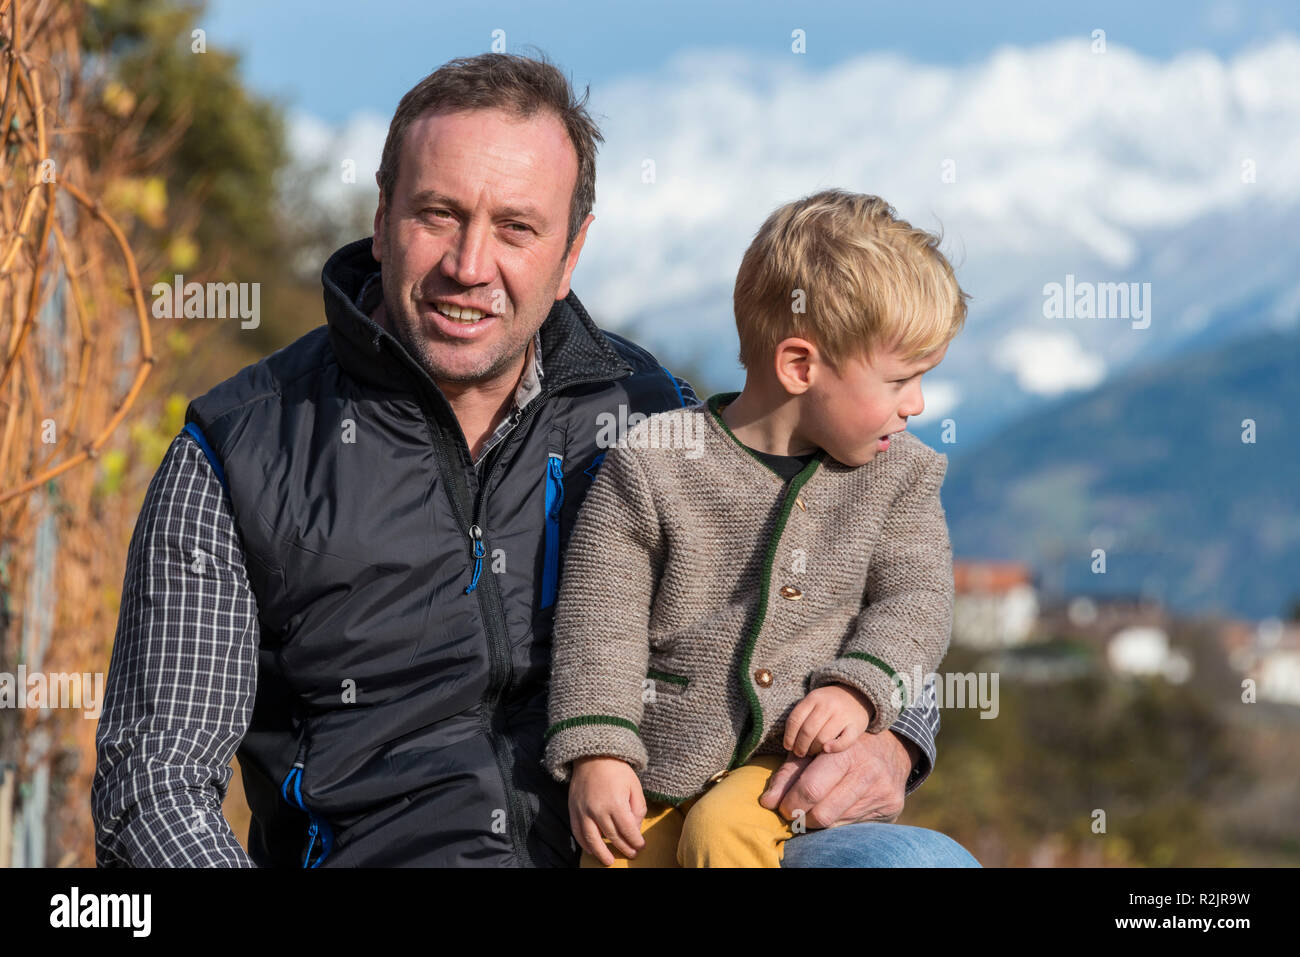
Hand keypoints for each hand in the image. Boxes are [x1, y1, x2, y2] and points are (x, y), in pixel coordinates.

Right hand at [568, 756, 647, 865]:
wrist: (593, 755)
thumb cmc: (617, 770)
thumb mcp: (634, 785)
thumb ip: (638, 808)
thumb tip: (635, 829)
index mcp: (616, 803)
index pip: (628, 830)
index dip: (636, 841)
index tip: (641, 846)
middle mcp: (598, 810)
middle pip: (612, 836)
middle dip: (624, 848)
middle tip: (632, 854)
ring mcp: (583, 811)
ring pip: (592, 839)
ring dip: (602, 853)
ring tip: (610, 861)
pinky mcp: (573, 809)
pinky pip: (577, 831)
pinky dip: (584, 844)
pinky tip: (592, 850)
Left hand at [759, 729, 915, 828]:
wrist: (891, 749)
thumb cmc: (840, 748)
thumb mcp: (812, 751)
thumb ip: (788, 774)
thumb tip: (767, 802)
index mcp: (845, 752)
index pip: (811, 789)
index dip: (790, 803)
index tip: (781, 806)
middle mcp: (867, 772)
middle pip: (823, 813)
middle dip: (800, 818)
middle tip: (792, 813)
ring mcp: (882, 791)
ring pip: (835, 824)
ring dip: (816, 821)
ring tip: (811, 810)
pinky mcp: (892, 807)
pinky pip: (852, 826)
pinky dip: (836, 822)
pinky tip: (834, 809)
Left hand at [782, 684, 874, 756]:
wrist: (856, 694)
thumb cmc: (829, 704)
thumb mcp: (814, 701)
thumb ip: (802, 716)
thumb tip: (788, 743)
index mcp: (814, 698)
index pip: (795, 719)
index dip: (789, 736)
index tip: (788, 746)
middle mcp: (827, 705)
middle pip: (808, 731)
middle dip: (800, 746)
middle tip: (800, 753)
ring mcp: (842, 715)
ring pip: (823, 737)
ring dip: (814, 749)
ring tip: (811, 753)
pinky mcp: (856, 726)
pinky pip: (844, 741)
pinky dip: (834, 747)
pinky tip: (826, 750)